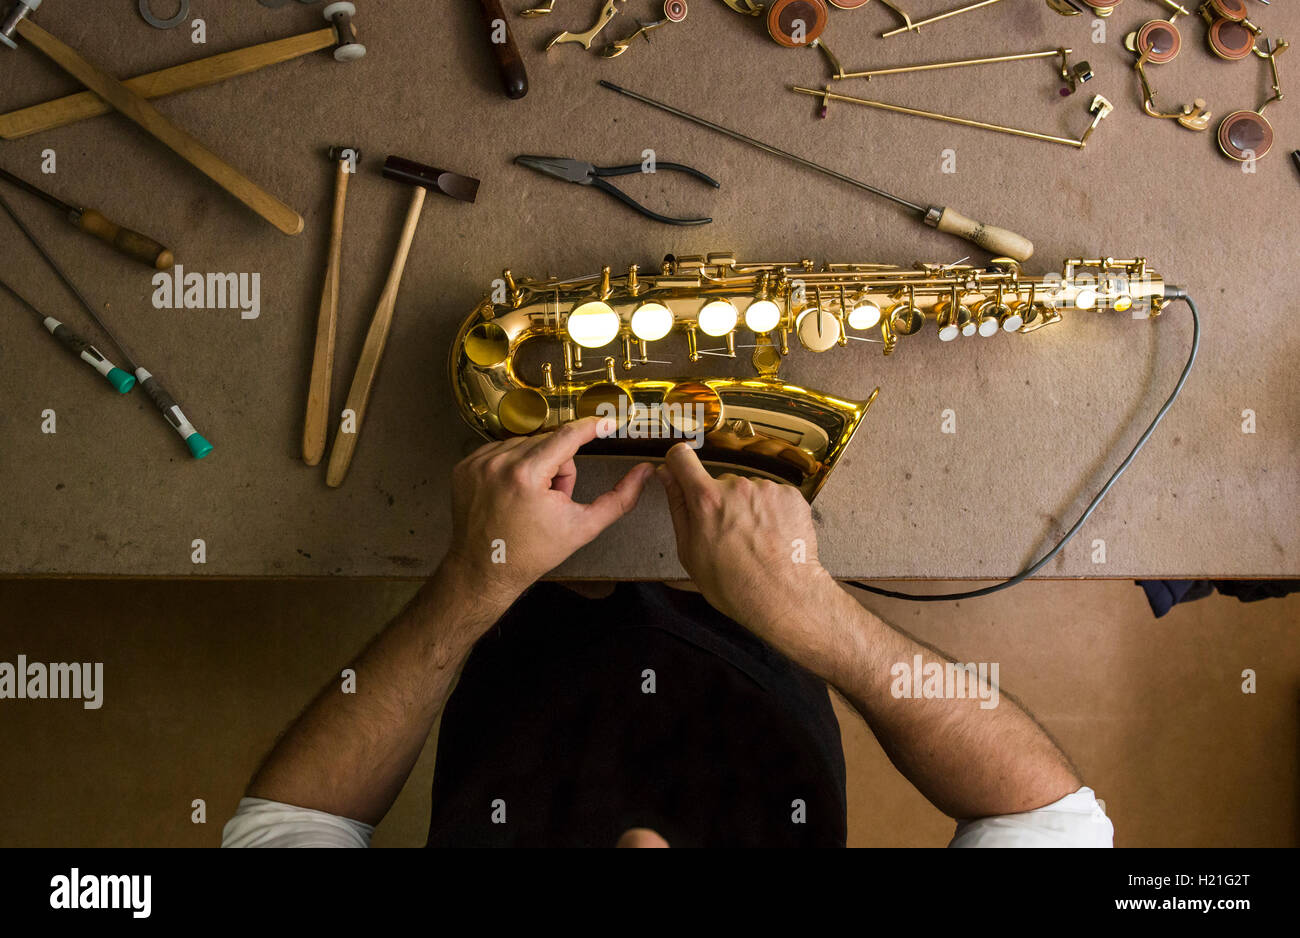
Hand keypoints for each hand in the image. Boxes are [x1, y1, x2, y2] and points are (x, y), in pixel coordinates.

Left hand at [444, 417, 652, 604]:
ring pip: (525, 443)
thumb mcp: (583, 528)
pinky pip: (502, 450)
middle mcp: (498, 463)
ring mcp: (477, 462)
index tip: (608, 421)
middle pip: (548, 442)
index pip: (568, 435)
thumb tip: (644, 472)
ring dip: (536, 464)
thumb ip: (620, 499)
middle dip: (559, 466)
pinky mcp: (465, 465)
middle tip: (553, 500)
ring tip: (531, 499)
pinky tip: (512, 493)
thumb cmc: (531, 553)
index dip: (592, 426)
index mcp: (526, 475)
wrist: (484, 570)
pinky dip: (513, 465)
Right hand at [656, 443, 843, 663]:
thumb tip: (666, 475)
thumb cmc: (733, 583)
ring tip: (755, 539)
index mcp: (706, 499)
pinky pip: (773, 495)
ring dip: (748, 506)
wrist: (783, 596)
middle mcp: (737, 486)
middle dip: (720, 501)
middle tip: (730, 534)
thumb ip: (678, 506)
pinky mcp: (790, 494)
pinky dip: (772, 511)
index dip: (678, 463)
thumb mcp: (690, 551)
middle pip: (720, 482)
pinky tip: (773, 536)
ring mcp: (767, 488)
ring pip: (748, 489)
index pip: (682, 458)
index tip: (681, 469)